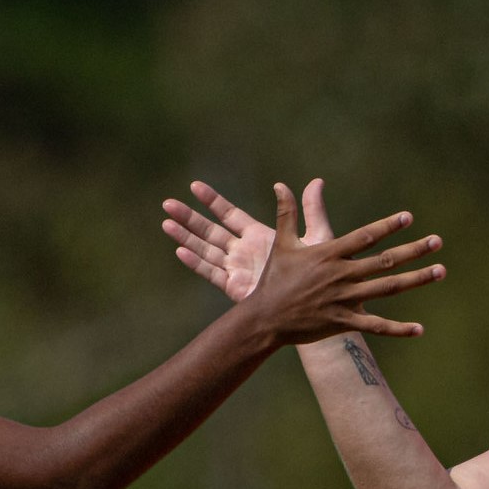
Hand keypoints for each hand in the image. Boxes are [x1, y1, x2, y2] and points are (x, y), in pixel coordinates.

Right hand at [162, 179, 361, 299]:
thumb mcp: (317, 238)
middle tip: (167, 204)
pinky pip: (212, 273)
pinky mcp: (236, 288)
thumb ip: (311, 211)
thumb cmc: (322, 276)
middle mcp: (244, 251)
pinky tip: (181, 251)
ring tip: (166, 223)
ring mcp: (238, 269)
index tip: (195, 187)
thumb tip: (315, 181)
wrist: (319, 307)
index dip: (212, 201)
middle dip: (189, 217)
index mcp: (260, 236)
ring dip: (186, 237)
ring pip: (206, 249)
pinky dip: (197, 263)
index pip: (230, 214)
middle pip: (210, 230)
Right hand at [211, 182, 441, 344]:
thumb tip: (280, 185)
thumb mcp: (281, 244)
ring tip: (440, 271)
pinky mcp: (344, 322)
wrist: (265, 319)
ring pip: (388, 289)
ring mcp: (345, 299)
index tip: (408, 218)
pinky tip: (419, 329)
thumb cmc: (274, 280)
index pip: (365, 237)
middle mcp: (341, 275)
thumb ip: (287, 214)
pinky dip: (398, 329)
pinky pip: (376, 326)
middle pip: (385, 261)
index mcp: (329, 255)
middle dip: (414, 250)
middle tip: (437, 241)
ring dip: (416, 280)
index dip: (387, 227)